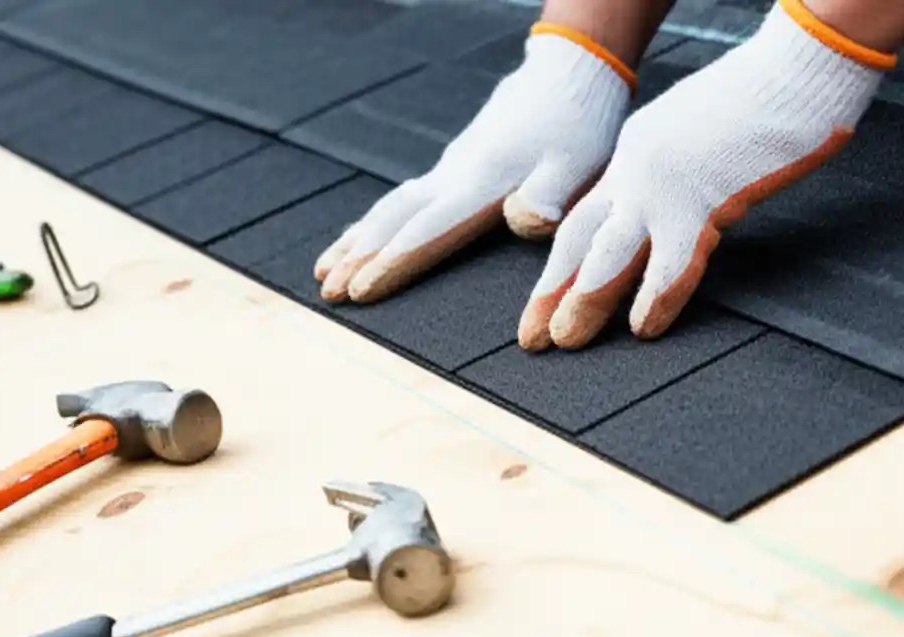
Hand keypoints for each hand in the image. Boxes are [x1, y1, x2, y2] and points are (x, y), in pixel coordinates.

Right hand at [315, 27, 632, 302]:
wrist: (568, 76)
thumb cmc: (578, 129)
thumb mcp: (576, 164)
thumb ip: (548, 195)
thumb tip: (521, 221)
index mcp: (480, 183)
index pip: (427, 230)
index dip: (393, 263)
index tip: (361, 291)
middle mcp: (452, 175)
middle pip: (394, 221)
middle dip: (358, 258)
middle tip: (328, 294)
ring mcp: (449, 168)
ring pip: (390, 208)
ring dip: (356, 239)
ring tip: (324, 271)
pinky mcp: (454, 165)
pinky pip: (402, 198)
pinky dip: (374, 221)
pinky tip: (359, 235)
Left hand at [518, 0, 895, 349]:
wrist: (793, 68)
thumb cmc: (762, 100)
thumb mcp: (697, 138)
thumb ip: (677, 176)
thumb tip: (679, 216)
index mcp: (634, 151)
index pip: (587, 217)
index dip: (563, 263)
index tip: (548, 297)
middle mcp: (636, 167)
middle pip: (579, 238)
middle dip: (552, 290)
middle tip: (533, 338)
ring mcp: (664, 183)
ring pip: (608, 253)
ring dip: (584, 301)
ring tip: (566, 341)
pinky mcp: (704, 198)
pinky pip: (672, 261)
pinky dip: (656, 299)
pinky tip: (643, 329)